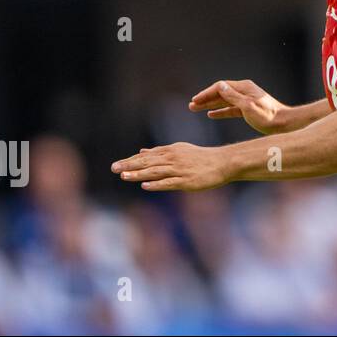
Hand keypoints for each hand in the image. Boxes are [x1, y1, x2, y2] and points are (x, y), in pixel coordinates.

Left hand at [112, 142, 229, 191]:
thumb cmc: (201, 157)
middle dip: (129, 165)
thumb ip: (160, 152)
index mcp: (171, 151)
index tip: (116, 164)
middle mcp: (173, 159)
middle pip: (148, 163)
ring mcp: (179, 170)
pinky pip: (169, 183)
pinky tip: (145, 185)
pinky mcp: (186, 181)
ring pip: (156, 172)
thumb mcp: (180, 150)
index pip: (147, 156)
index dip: (131, 160)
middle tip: (113, 168)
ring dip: (139, 174)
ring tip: (124, 176)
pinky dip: (156, 184)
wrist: (223, 162)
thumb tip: (141, 152)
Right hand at [189, 78, 283, 133]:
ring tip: (195, 109)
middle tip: (191, 105)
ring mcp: (246, 100)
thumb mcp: (248, 107)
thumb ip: (233, 97)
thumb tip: (220, 85)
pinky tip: (211, 114)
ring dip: (210, 104)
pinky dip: (220, 111)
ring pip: (224, 101)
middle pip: (221, 92)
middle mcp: (245, 91)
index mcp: (244, 88)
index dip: (207, 93)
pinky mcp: (247, 109)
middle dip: (205, 98)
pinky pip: (230, 108)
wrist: (284, 124)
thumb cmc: (268, 117)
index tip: (195, 100)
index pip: (221, 87)